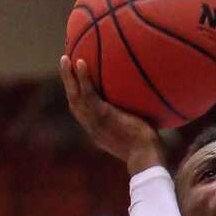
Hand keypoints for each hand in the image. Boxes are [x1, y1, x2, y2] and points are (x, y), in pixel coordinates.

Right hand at [59, 56, 164, 174]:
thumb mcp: (140, 137)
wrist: (147, 157)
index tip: (76, 85)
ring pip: (74, 96)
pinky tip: (81, 62)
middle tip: (65, 65)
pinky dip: (82, 78)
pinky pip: (88, 94)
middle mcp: (92, 127)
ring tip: (65, 58)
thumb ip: (138, 124)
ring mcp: (95, 122)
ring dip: (68, 76)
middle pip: (74, 102)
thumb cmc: (149, 150)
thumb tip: (150, 112)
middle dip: (68, 84)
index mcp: (99, 133)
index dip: (77, 99)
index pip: (83, 114)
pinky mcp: (101, 115)